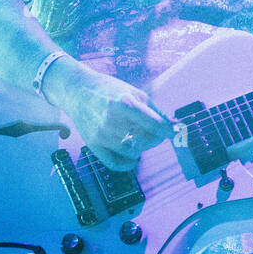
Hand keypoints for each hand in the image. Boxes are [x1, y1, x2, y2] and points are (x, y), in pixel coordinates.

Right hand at [52, 65, 174, 170]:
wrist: (77, 90)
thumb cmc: (110, 90)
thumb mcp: (135, 93)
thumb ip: (155, 111)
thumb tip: (175, 127)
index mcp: (125, 103)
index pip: (155, 124)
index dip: (168, 131)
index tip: (174, 133)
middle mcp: (112, 120)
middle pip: (146, 140)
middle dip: (156, 138)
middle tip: (155, 133)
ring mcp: (101, 134)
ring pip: (134, 152)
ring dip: (142, 147)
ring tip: (139, 137)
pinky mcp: (93, 144)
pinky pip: (116, 163)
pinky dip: (128, 163)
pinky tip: (132, 155)